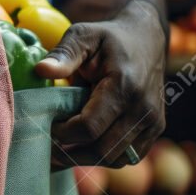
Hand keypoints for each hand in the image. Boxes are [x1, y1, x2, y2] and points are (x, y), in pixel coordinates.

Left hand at [35, 0, 166, 168]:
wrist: (145, 38)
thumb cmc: (109, 37)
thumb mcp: (83, 35)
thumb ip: (63, 54)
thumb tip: (40, 70)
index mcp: (125, 86)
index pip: (89, 128)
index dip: (62, 132)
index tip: (47, 124)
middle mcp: (144, 109)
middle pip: (101, 150)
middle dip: (70, 151)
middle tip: (47, 144)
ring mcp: (153, 122)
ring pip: (115, 159)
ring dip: (85, 158)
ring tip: (61, 148)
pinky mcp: (155, 129)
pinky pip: (127, 157)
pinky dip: (103, 156)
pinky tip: (82, 146)